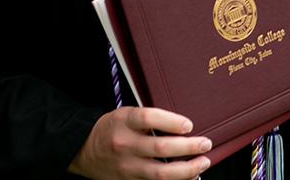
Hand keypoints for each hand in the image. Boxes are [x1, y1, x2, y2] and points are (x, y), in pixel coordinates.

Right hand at [68, 107, 211, 179]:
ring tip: (203, 162)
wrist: (83, 150)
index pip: (149, 118)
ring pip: (161, 173)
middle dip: (188, 147)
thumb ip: (148, 118)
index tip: (189, 124)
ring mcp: (126, 166)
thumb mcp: (124, 115)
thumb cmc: (111, 129)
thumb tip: (182, 125)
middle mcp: (125, 144)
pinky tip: (190, 177)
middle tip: (205, 143)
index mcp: (123, 121)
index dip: (171, 121)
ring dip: (187, 169)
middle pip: (161, 147)